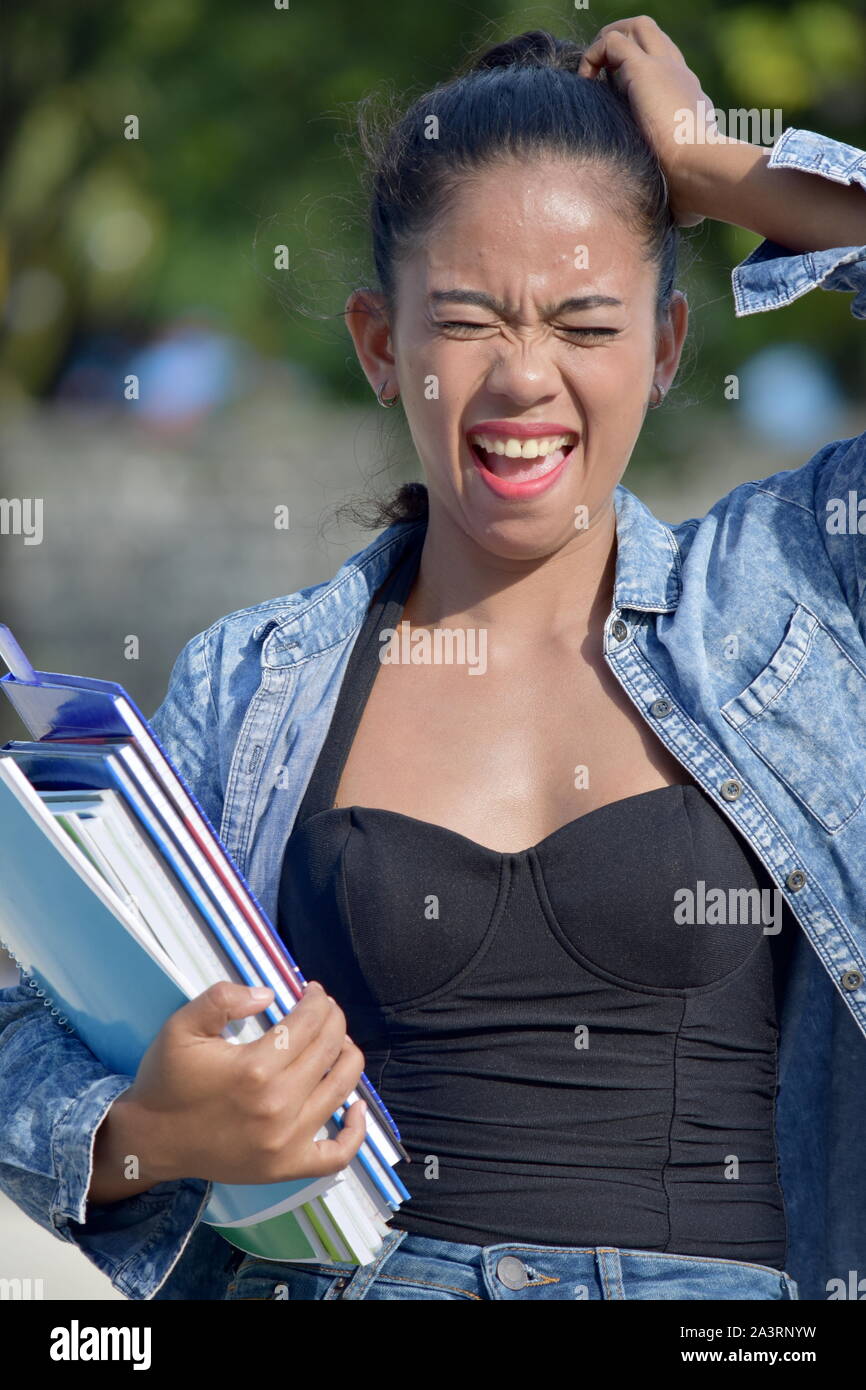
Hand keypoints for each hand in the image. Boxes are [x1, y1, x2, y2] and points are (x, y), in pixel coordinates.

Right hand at [94, 980, 366, 1194]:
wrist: (150, 1140)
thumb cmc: (167, 1079)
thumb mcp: (182, 1026)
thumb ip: (222, 998)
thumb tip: (269, 993)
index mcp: (255, 1068)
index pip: (309, 1023)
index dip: (317, 1000)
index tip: (313, 991)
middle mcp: (278, 1105)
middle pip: (330, 1049)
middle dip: (333, 1019)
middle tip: (324, 1010)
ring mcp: (287, 1141)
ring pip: (342, 1089)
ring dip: (348, 1056)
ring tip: (338, 1043)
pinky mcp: (287, 1167)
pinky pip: (337, 1154)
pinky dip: (356, 1131)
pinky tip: (356, 1106)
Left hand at [577, 16, 717, 227]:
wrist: (701, 175)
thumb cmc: (695, 192)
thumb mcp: (682, 188)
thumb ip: (674, 190)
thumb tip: (672, 220)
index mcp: (691, 102)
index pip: (666, 72)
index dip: (638, 80)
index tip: (618, 106)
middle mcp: (681, 78)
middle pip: (655, 40)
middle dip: (624, 49)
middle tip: (600, 78)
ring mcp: (666, 69)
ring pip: (638, 27)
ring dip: (609, 42)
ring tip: (590, 74)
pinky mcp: (646, 70)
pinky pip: (614, 41)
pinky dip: (594, 55)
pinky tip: (585, 84)